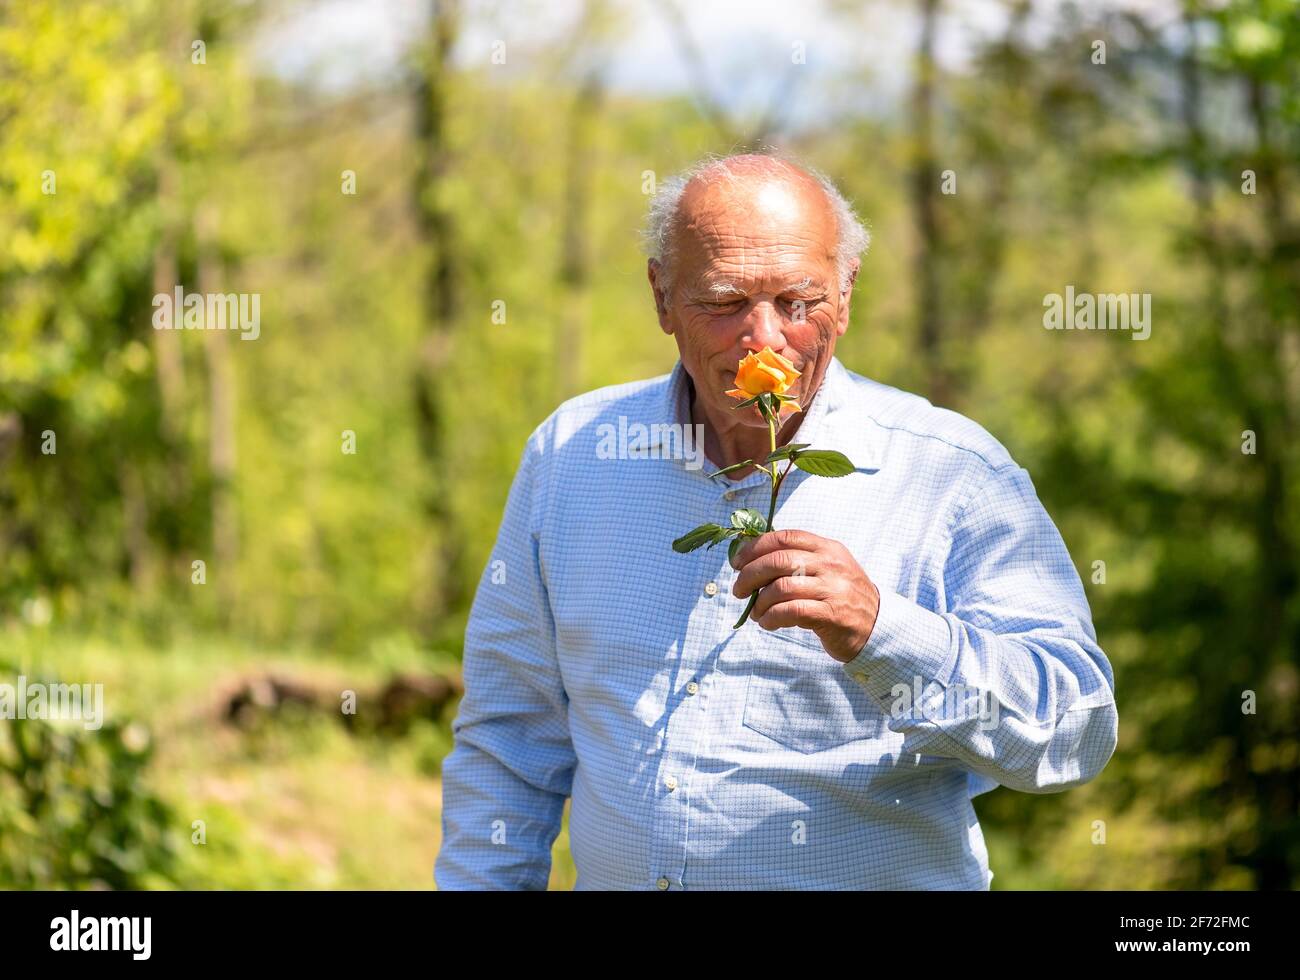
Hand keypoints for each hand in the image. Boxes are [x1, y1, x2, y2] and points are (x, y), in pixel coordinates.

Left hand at [730, 528, 879, 662]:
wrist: (877, 626)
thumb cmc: (841, 596)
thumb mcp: (826, 569)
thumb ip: (797, 561)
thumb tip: (750, 561)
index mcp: (826, 548)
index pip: (785, 537)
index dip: (755, 547)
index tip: (737, 562)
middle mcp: (830, 564)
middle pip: (778, 561)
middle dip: (750, 575)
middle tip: (738, 590)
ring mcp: (833, 588)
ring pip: (782, 587)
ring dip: (760, 602)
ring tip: (756, 612)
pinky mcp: (832, 614)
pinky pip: (792, 611)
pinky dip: (772, 617)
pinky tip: (767, 623)